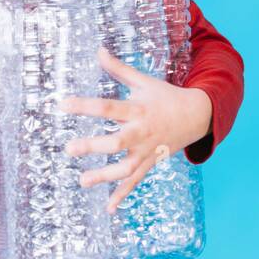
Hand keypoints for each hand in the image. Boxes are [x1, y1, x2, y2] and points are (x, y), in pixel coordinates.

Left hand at [59, 46, 212, 213]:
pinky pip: (136, 181)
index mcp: (138, 109)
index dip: (85, 105)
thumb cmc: (164, 96)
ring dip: (105, 176)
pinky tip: (109, 208)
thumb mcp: (143, 81)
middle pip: (117, 142)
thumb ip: (118, 69)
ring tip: (82, 181)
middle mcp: (142, 132)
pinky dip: (123, 195)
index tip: (62, 105)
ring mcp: (147, 151)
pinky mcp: (151, 163)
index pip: (108, 106)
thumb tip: (98, 50)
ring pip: (126, 167)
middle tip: (69, 149)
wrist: (197, 116)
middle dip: (93, 146)